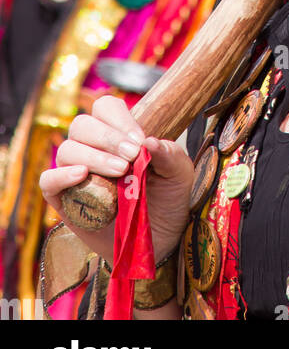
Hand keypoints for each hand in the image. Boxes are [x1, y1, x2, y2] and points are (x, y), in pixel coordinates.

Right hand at [39, 95, 193, 264]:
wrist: (158, 241)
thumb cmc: (168, 200)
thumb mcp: (179, 174)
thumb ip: (169, 154)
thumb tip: (150, 140)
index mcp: (119, 134)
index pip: (106, 107)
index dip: (120, 119)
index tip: (139, 141)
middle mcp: (93, 149)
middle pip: (82, 124)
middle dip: (107, 137)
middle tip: (130, 157)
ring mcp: (75, 173)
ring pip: (67, 149)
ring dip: (93, 156)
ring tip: (119, 172)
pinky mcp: (63, 199)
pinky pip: (48, 180)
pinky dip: (61, 175)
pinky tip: (81, 175)